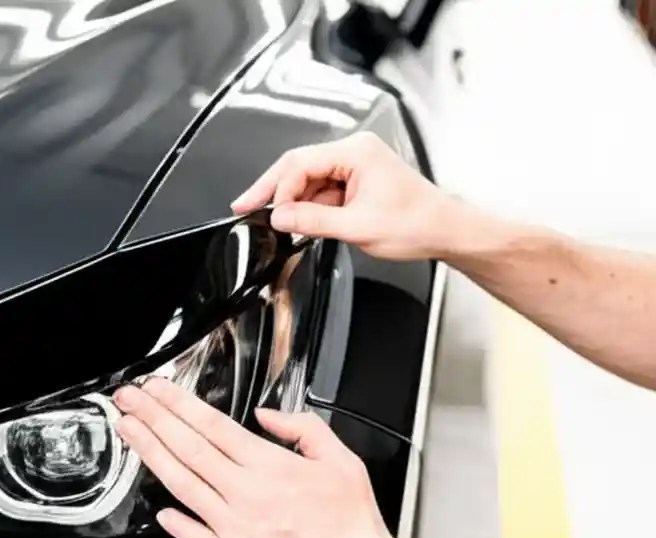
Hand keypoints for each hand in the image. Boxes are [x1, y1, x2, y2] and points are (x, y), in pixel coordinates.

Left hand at [112, 378, 403, 537]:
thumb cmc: (354, 530)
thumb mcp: (343, 462)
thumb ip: (304, 429)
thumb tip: (268, 415)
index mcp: (271, 467)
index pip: (212, 425)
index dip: (177, 403)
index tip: (156, 389)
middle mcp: (245, 494)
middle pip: (187, 447)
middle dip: (152, 418)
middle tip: (127, 401)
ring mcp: (233, 528)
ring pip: (180, 483)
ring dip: (149, 453)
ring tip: (129, 432)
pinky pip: (193, 534)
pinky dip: (173, 519)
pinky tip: (158, 507)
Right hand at [232, 132, 482, 261]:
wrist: (446, 231)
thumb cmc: (417, 223)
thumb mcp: (357, 226)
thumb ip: (313, 220)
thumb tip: (280, 217)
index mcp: (357, 152)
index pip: (300, 163)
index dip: (276, 188)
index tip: (261, 210)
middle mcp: (354, 152)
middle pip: (298, 166)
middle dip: (272, 189)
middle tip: (244, 205)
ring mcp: (354, 165)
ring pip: (307, 180)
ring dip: (292, 202)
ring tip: (279, 224)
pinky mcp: (356, 180)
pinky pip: (321, 190)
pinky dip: (307, 207)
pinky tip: (300, 222)